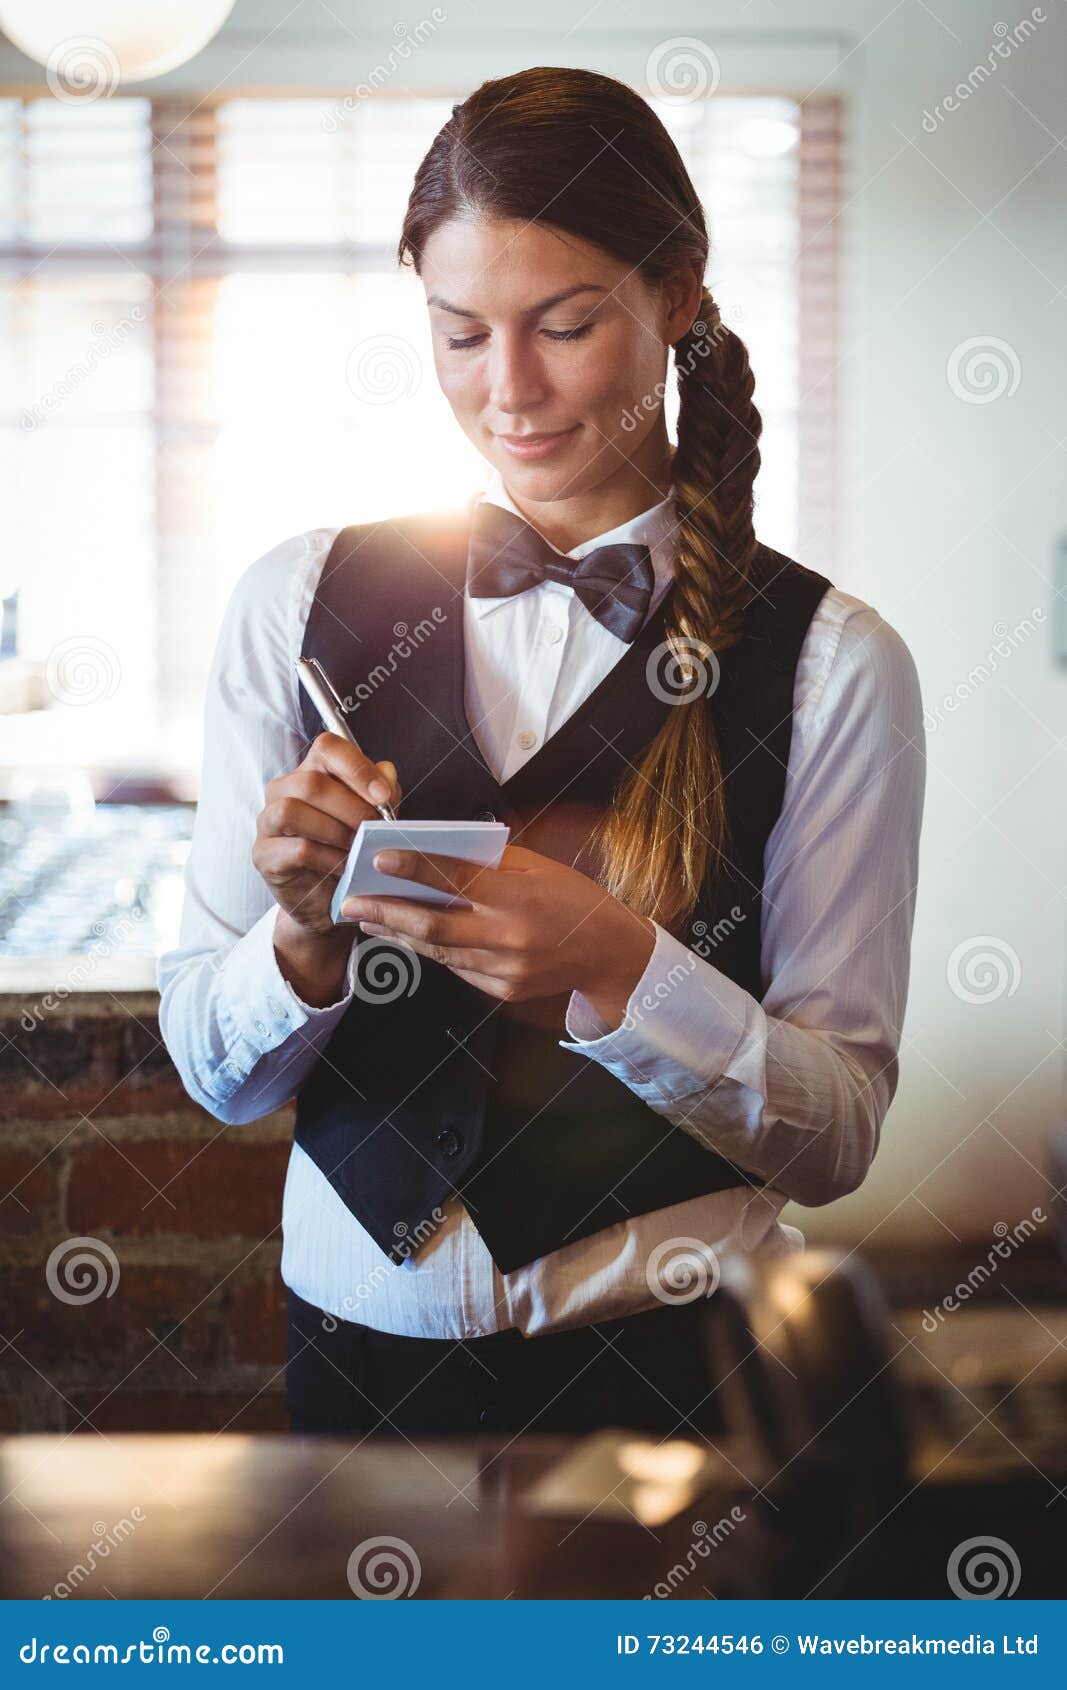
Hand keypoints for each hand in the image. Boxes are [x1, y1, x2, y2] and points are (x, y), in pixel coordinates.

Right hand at [252, 733, 401, 935]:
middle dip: (351, 807)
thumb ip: (381, 794)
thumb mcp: (373, 819)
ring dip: (334, 830)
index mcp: (312, 772)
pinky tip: (344, 866)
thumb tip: (387, 772)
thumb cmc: (349, 851)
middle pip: (310, 782)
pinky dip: (327, 857)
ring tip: (356, 847)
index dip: (356, 767)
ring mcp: (267, 822)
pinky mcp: (263, 854)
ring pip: (292, 810)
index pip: (327, 747)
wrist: (332, 900)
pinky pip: (295, 848)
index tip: (383, 794)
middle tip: (374, 829)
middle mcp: (283, 791)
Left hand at [340, 842, 655, 1009]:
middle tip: (352, 901)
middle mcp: (509, 938)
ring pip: (439, 952)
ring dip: (400, 934)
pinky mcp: (503, 990)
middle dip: (387, 913)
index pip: (457, 881)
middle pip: (433, 927)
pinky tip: (410, 936)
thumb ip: (489, 863)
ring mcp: (505, 970)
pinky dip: (434, 950)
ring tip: (369, 917)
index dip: (415, 869)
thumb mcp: (538, 866)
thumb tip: (438, 854)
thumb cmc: (572, 899)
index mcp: (519, 899)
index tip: (380, 859)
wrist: (607, 953)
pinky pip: (458, 968)